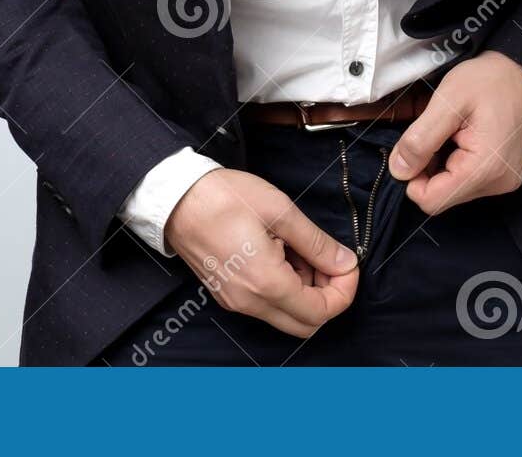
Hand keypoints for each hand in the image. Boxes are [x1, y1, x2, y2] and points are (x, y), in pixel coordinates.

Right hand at [164, 168, 358, 338]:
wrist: (175, 198)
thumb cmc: (224, 198)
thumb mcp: (279, 210)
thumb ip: (316, 242)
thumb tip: (344, 262)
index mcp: (267, 283)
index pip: (322, 312)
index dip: (344, 290)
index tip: (346, 263)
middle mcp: (251, 302)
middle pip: (307, 324)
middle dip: (328, 295)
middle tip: (328, 260)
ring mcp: (237, 302)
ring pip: (287, 316)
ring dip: (306, 291)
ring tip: (301, 250)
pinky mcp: (228, 295)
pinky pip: (267, 306)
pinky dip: (285, 289)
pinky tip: (282, 255)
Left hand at [389, 51, 521, 215]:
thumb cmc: (491, 81)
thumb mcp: (448, 101)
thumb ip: (420, 138)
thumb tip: (398, 171)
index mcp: (485, 169)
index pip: (431, 200)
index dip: (412, 177)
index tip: (413, 146)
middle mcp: (497, 184)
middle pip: (441, 196)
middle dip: (427, 167)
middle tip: (434, 132)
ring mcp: (502, 181)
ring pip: (452, 189)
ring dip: (440, 164)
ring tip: (449, 131)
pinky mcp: (502, 175)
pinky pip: (466, 180)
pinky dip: (453, 162)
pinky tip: (458, 137)